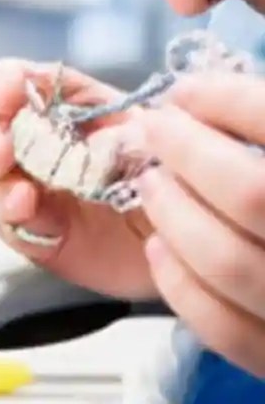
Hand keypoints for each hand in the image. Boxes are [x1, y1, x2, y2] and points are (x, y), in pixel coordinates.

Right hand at [0, 58, 157, 298]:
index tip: (8, 94)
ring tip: (23, 197)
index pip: (8, 84)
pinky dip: (16, 223)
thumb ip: (111, 112)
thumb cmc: (171, 168)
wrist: (195, 231)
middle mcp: (34, 148)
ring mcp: (33, 193)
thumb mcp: (151, 127)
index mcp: (57, 109)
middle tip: (2, 152)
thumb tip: (73, 102)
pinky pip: (11, 230)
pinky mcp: (39, 236)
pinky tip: (33, 217)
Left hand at [138, 73, 264, 377]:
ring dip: (174, 214)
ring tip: (149, 183)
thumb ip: (255, 121)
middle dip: (189, 154)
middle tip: (156, 129)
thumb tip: (202, 75)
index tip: (186, 91)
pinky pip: (225, 328)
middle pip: (252, 194)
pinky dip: (180, 283)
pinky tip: (160, 247)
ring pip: (229, 261)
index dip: (227, 99)